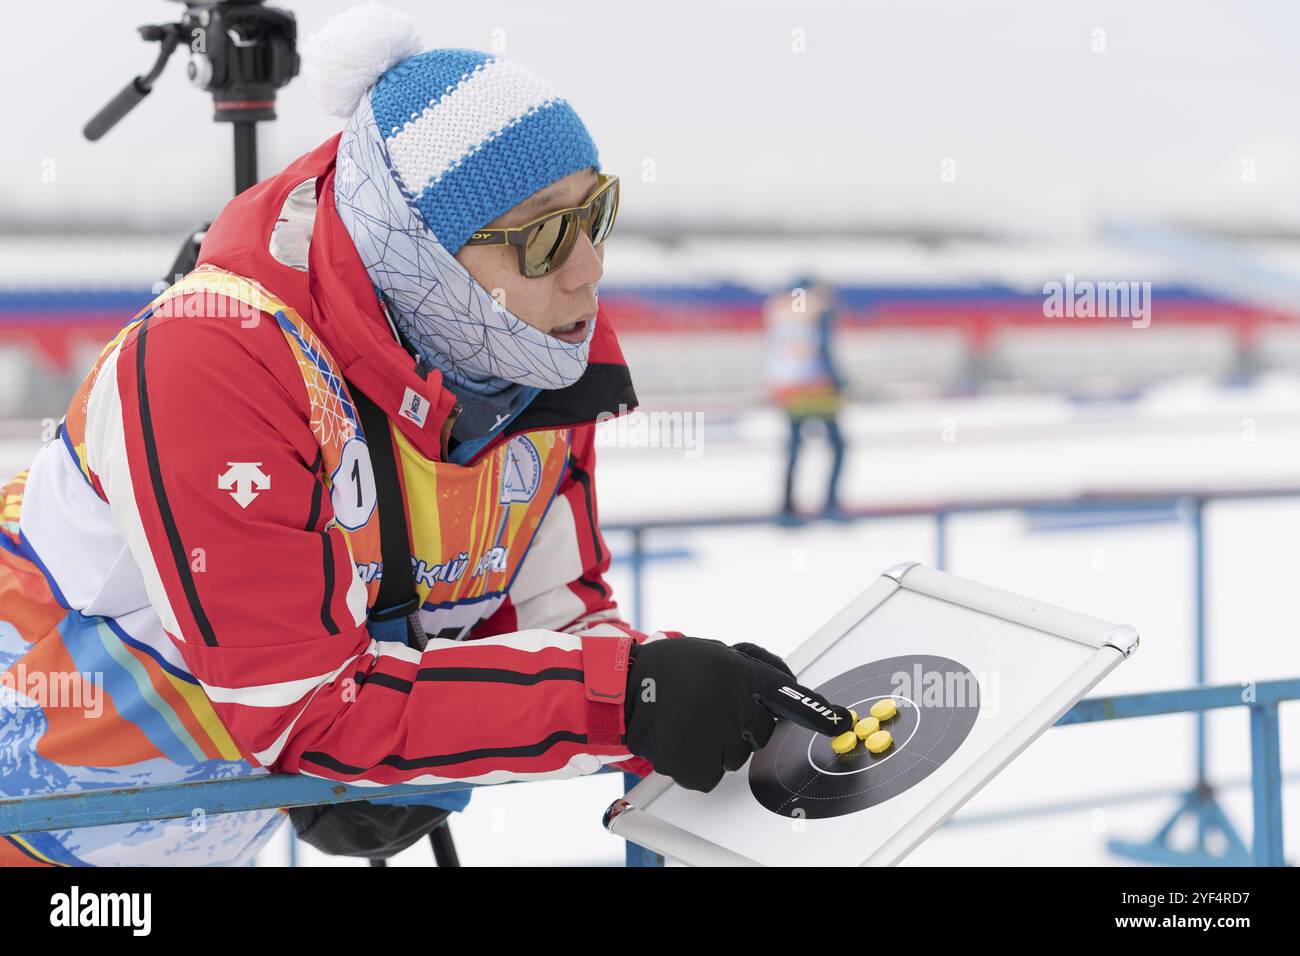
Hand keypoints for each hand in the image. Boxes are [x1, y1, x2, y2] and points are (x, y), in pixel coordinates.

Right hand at [623, 636, 851, 792]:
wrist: (623, 687)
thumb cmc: (671, 669)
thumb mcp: (716, 655)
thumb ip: (751, 671)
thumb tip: (784, 689)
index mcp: (739, 673)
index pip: (786, 693)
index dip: (816, 711)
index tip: (842, 722)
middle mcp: (732, 702)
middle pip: (759, 733)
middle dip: (738, 726)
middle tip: (706, 709)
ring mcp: (715, 734)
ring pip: (735, 756)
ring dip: (715, 744)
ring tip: (687, 721)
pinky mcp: (696, 763)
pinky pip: (710, 776)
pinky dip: (694, 765)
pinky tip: (678, 742)